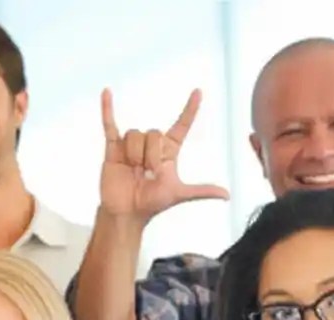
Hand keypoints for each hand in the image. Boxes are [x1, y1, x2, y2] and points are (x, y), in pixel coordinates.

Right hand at [98, 88, 227, 222]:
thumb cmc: (151, 204)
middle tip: (148, 173)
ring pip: (135, 133)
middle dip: (151, 154)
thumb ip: (201, 191)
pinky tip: (106, 92)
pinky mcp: (112, 148)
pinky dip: (107, 108)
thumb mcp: (179, 193)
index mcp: (168, 152)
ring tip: (133, 170)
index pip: (181, 125)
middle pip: (154, 132)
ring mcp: (131, 146)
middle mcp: (150, 146)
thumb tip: (227, 195)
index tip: (198, 92)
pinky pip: (110, 124)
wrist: (127, 213)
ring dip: (135, 153)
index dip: (190, 109)